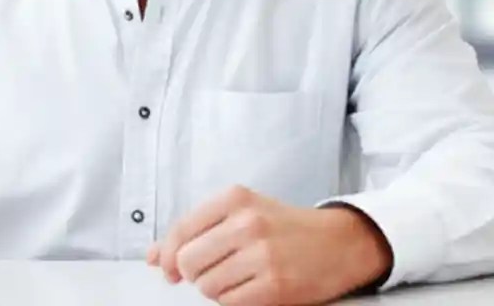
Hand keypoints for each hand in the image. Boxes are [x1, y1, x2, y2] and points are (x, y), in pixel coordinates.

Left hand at [146, 185, 391, 304]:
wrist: (340, 243)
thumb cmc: (283, 228)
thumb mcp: (240, 213)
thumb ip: (194, 231)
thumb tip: (153, 257)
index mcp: (234, 198)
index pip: (180, 230)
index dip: (167, 255)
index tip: (168, 268)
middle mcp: (247, 222)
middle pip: (188, 262)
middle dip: (193, 274)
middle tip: (212, 272)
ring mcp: (263, 254)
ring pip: (207, 286)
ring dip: (216, 289)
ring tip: (238, 278)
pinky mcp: (277, 285)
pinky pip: (230, 303)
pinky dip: (234, 301)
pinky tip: (250, 289)